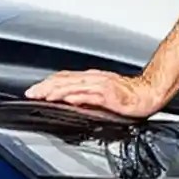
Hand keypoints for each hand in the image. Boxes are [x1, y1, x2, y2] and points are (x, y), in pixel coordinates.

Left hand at [24, 69, 167, 118]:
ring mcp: (100, 85)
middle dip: (45, 86)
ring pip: (73, 85)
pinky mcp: (108, 94)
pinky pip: (88, 95)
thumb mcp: (101, 94)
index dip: (47, 83)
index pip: (64, 78)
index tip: (34, 90)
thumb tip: (68, 100)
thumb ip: (85, 96)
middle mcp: (93, 78)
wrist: (147, 94)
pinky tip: (66, 99)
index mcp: (91, 78)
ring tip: (42, 95)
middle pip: (64, 80)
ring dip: (56, 90)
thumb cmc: (127, 95)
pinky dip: (75, 96)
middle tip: (31, 93)